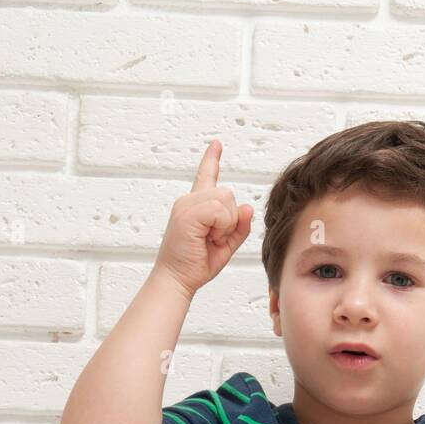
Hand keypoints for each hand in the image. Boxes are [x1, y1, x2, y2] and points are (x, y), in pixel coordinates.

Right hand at [153, 139, 252, 297]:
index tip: (216, 143)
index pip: (206, 176)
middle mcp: (189, 200)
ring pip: (225, 199)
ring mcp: (186, 205)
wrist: (177, 280)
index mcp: (196, 206)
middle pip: (227, 192)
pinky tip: (208, 238)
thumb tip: (247, 207)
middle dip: (230, 218)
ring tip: (208, 239)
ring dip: (225, 224)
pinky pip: (220, 210)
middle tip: (213, 238)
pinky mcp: (187, 213)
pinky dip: (221, 227)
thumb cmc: (196, 264)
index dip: (212, 160)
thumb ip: (239, 226)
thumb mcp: (226, 246)